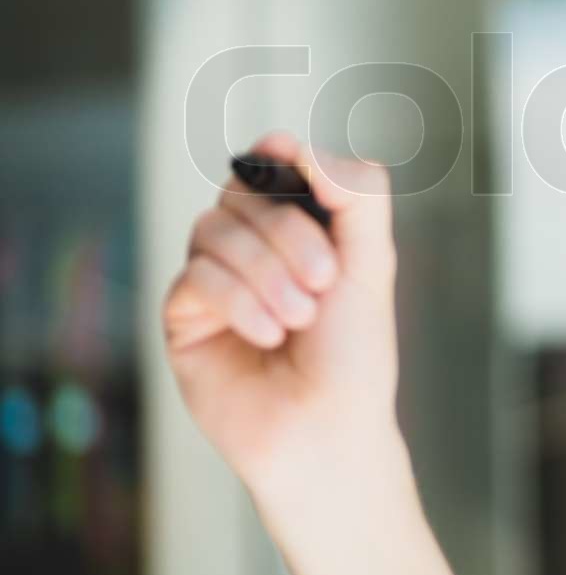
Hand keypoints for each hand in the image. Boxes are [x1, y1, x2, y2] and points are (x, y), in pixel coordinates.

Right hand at [163, 131, 402, 501]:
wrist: (328, 428)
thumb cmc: (354, 353)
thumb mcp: (372, 264)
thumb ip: (356, 195)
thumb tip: (301, 147)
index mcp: (300, 228)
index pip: (273, 167)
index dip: (274, 154)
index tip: (282, 152)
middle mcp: (253, 247)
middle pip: (242, 193)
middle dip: (289, 234)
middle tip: (325, 282)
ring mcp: (215, 279)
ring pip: (214, 229)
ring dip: (266, 272)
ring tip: (300, 320)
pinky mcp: (184, 317)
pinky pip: (194, 278)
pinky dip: (238, 303)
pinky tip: (268, 337)